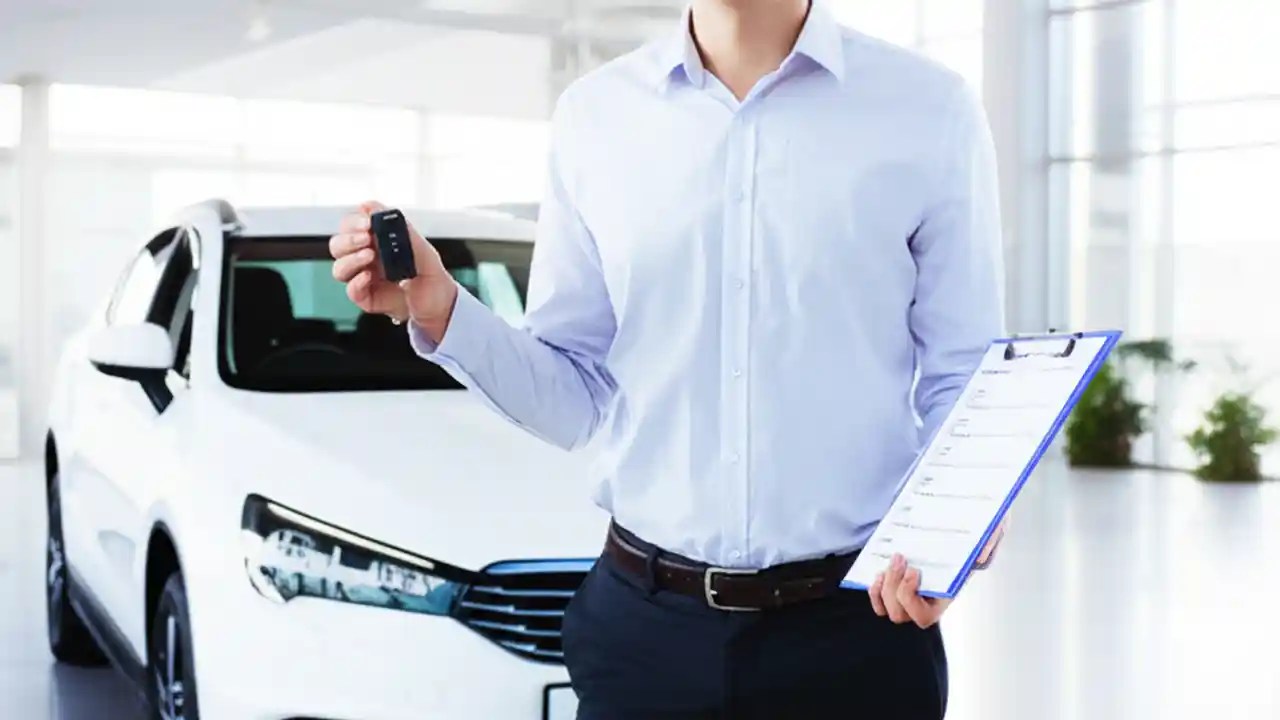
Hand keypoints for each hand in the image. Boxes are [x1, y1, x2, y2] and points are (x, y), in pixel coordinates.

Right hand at [329, 201, 458, 341]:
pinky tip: (368, 277)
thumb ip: (397, 226)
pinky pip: (351, 290)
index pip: (350, 226)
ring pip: (339, 268)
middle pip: (338, 246)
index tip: (366, 223)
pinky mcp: (366, 298)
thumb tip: (371, 206)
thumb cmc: (428, 272)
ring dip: (351, 259)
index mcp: (374, 241)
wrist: (439, 303)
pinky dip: (356, 282)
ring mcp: (363, 279)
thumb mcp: (420, 246)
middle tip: (366, 238)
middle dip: (348, 240)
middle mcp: (364, 258)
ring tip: (370, 255)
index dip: (353, 222)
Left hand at [868, 518, 1005, 627]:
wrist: (958, 514)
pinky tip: (879, 572)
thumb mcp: (989, 530)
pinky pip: (880, 601)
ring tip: (892, 561)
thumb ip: (990, 541)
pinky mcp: (897, 583)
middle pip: (900, 614)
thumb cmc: (973, 529)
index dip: (910, 597)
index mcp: (947, 594)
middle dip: (894, 588)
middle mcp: (927, 600)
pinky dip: (875, 591)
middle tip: (900, 559)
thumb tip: (980, 555)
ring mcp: (910, 594)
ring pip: (888, 609)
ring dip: (883, 588)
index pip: (924, 616)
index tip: (914, 571)